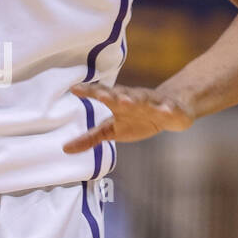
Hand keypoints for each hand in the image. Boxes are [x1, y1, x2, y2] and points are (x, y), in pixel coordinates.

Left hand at [63, 83, 193, 151]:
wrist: (173, 111)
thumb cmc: (138, 118)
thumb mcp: (112, 130)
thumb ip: (90, 138)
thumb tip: (65, 149)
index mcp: (118, 103)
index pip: (102, 95)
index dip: (89, 92)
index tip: (75, 88)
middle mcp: (133, 99)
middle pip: (121, 95)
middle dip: (111, 94)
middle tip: (100, 95)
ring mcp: (152, 103)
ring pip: (143, 99)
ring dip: (134, 99)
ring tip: (126, 100)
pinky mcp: (169, 109)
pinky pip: (168, 109)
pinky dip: (166, 109)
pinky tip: (166, 111)